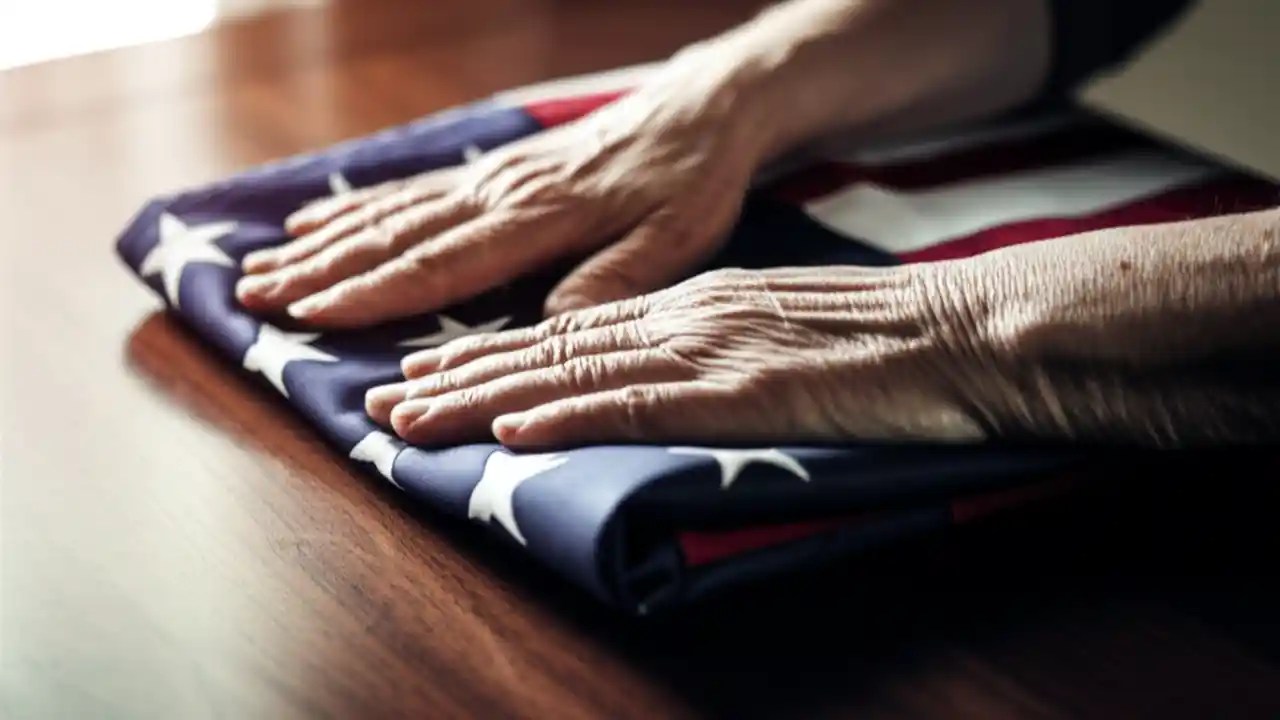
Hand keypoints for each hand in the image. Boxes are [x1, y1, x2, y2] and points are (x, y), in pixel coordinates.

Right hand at [235, 59, 775, 326]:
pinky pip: (414, 189)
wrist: (701, 110)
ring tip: (261, 267)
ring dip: (324, 242)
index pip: (441, 264)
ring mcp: (491, 177)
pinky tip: (318, 221)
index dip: (372, 294)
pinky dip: (359, 208)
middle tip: (252, 299)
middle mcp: (501, 193)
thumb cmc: (693, 183)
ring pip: (392, 212)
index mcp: (541, 218)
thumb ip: (612, 281)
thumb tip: (548, 325)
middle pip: (397, 236)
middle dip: (322, 271)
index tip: (309, 315)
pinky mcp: (495, 169)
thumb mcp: (676, 240)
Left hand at [363, 266, 993, 447]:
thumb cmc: (883, 344)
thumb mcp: (780, 337)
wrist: (964, 331)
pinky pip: (637, 402)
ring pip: (570, 370)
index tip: (427, 378)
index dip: (491, 358)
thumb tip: (659, 383)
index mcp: (693, 304)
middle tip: (379, 402)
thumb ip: (715, 353)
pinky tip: (512, 430)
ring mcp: (708, 348)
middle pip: (548, 346)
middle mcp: (684, 316)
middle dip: (455, 376)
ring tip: (410, 419)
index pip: (571, 333)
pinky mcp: (740, 388)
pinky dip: (566, 415)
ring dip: (481, 397)